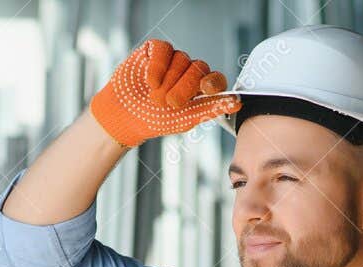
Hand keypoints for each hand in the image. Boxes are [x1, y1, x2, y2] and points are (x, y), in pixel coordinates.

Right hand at [89, 39, 240, 148]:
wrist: (124, 116)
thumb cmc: (155, 119)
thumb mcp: (185, 119)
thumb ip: (210, 109)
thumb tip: (237, 104)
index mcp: (199, 88)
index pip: (216, 79)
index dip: (213, 82)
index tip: (205, 89)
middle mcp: (188, 71)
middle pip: (199, 68)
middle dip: (184, 88)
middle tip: (169, 103)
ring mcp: (173, 59)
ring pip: (181, 59)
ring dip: (168, 82)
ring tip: (154, 96)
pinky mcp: (155, 50)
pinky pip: (164, 50)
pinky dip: (158, 67)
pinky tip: (150, 81)